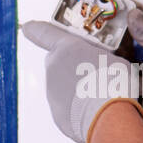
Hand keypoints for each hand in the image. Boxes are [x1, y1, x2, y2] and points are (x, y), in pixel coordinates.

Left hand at [22, 19, 142, 142]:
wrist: (109, 115)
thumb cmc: (115, 83)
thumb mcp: (114, 58)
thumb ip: (98, 58)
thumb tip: (102, 68)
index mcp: (67, 48)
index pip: (45, 33)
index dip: (36, 29)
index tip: (27, 27)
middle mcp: (54, 68)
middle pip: (59, 64)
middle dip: (72, 68)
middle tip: (94, 75)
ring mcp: (53, 92)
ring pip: (64, 88)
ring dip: (78, 91)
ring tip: (100, 97)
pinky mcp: (57, 114)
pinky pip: (68, 109)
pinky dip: (79, 110)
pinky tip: (96, 111)